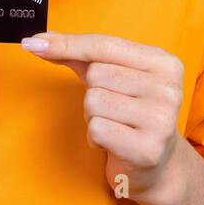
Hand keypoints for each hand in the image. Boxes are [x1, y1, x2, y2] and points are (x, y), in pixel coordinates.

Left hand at [22, 31, 187, 204]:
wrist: (156, 164)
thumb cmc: (129, 113)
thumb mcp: (110, 77)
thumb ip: (78, 55)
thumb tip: (39, 40)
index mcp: (164, 63)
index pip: (105, 45)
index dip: (67, 44)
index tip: (34, 42)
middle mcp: (168, 89)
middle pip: (96, 74)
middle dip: (92, 92)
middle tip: (113, 110)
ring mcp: (161, 120)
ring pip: (93, 101)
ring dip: (92, 116)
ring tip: (114, 125)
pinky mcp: (147, 149)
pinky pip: (96, 128)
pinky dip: (95, 137)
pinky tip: (113, 142)